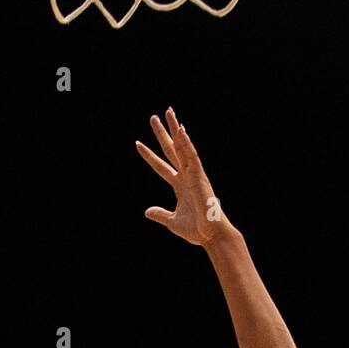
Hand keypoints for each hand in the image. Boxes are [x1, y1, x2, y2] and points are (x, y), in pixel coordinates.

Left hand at [137, 107, 231, 246]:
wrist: (210, 235)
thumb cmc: (196, 230)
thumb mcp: (172, 221)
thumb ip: (160, 214)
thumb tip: (147, 211)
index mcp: (179, 185)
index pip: (161, 166)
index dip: (149, 156)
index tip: (138, 144)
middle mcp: (186, 176)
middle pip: (171, 150)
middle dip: (163, 134)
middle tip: (155, 117)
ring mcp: (193, 174)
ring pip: (182, 147)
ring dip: (175, 130)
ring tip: (168, 113)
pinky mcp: (200, 176)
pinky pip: (192, 156)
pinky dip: (187, 143)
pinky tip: (181, 130)